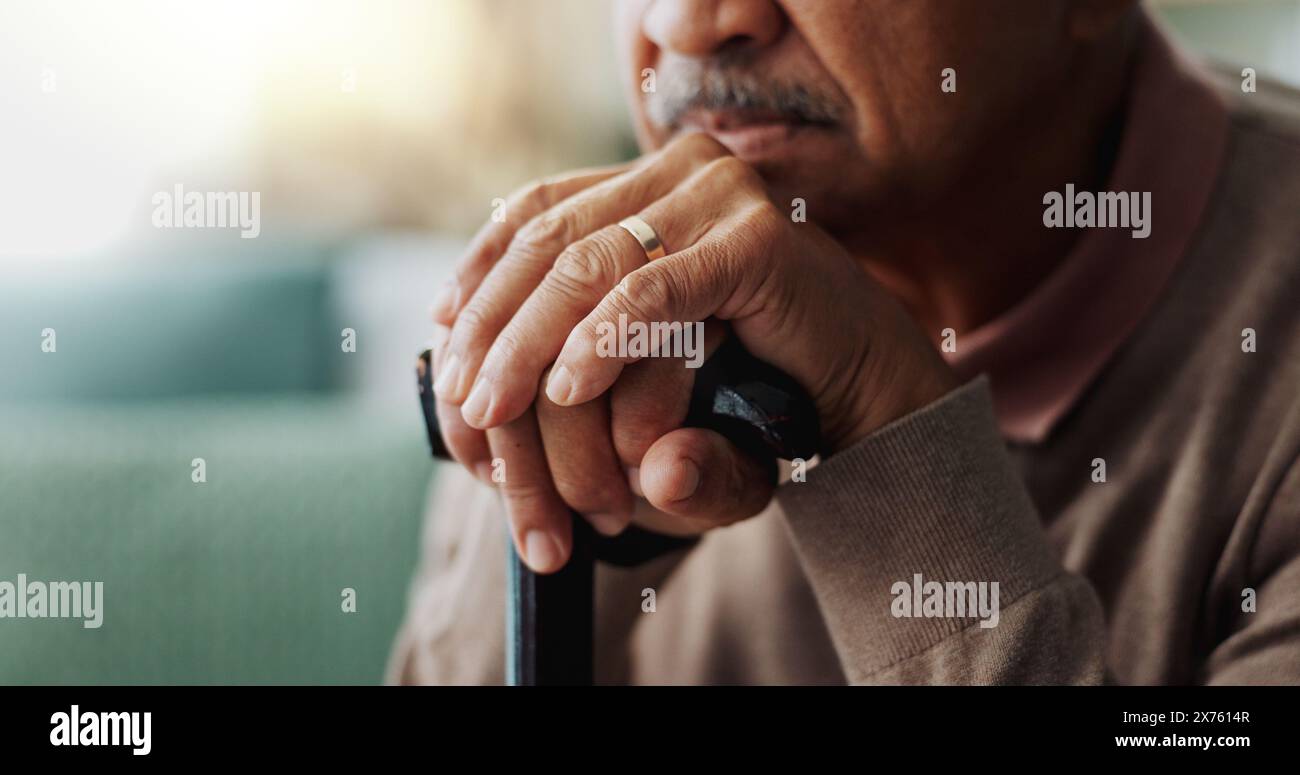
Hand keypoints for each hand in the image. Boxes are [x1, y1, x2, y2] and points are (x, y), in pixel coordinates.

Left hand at [433, 133, 957, 570]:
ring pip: (590, 263)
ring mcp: (722, 195)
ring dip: (528, 343)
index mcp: (654, 182)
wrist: (860, 396)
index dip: (482, 264)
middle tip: (459, 394)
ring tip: (493, 409)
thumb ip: (551, 329)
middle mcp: (683, 171)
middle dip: (493, 322)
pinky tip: (565, 388)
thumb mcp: (631, 357)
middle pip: (552, 236)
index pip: (540, 206)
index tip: (442, 324)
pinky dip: (601, 343)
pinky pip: (655, 292)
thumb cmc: (743, 378)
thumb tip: (434, 323)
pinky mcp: (756, 241)